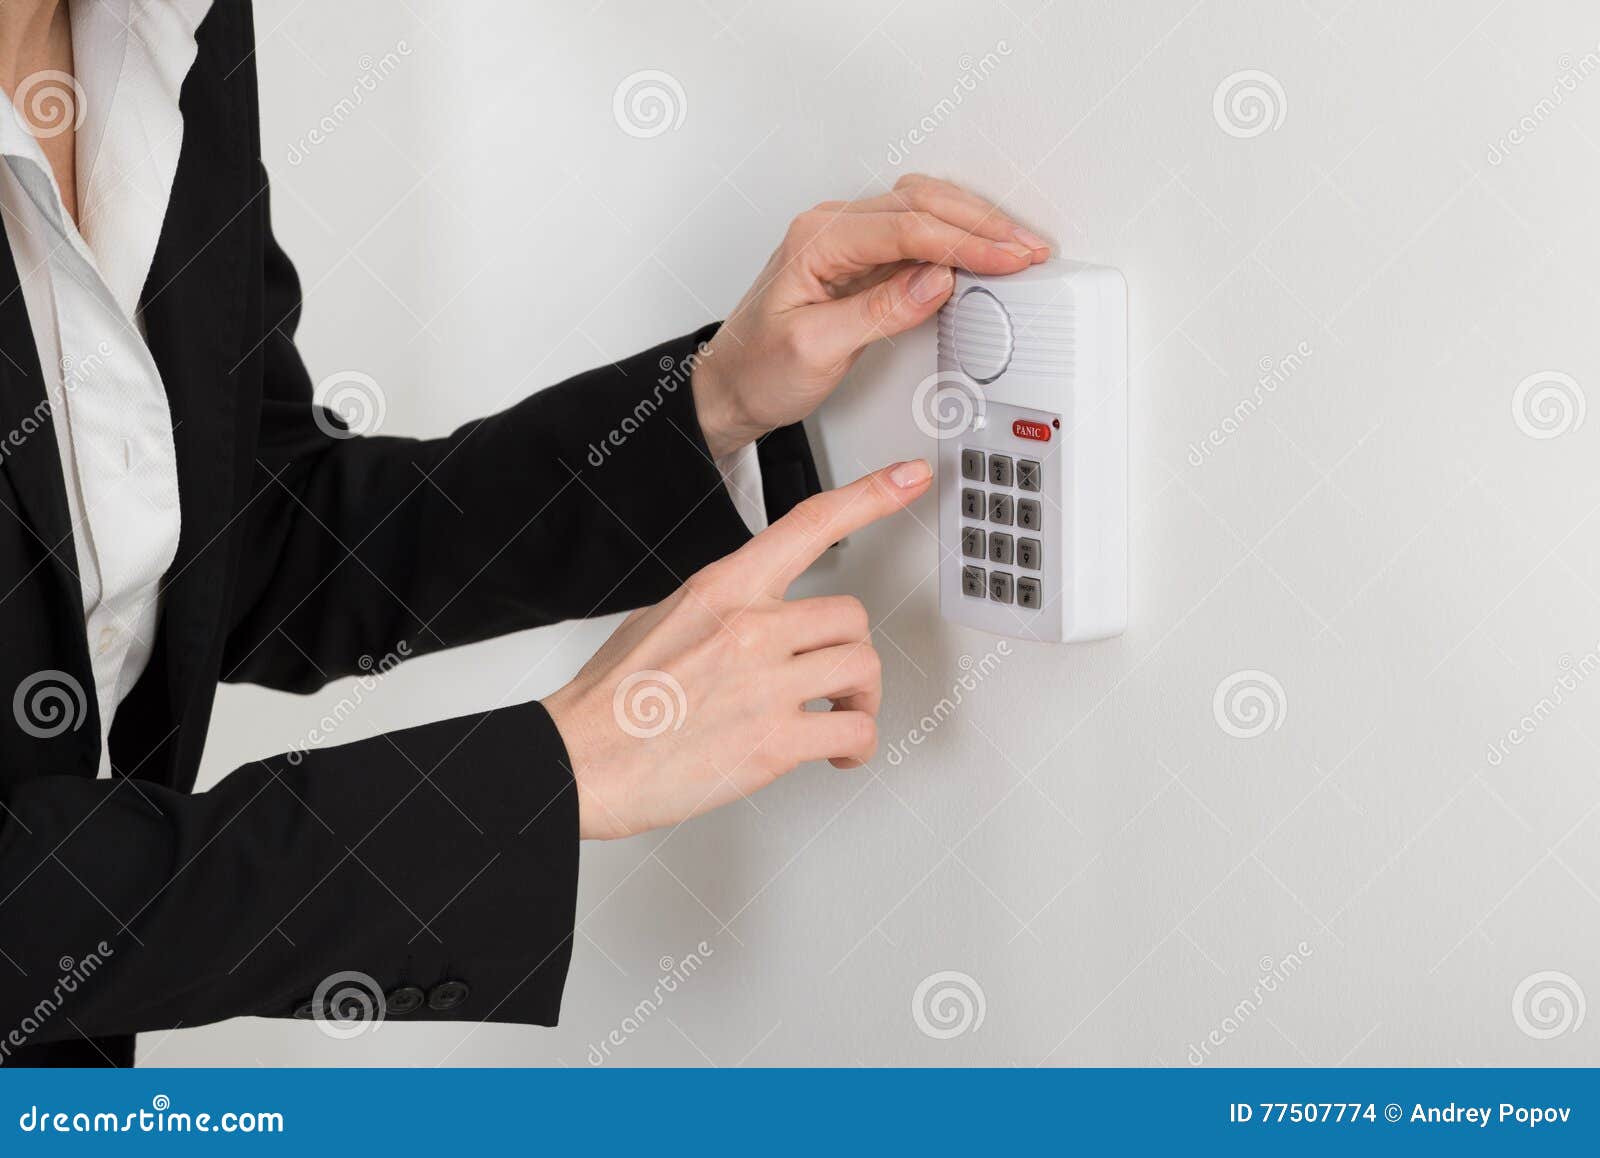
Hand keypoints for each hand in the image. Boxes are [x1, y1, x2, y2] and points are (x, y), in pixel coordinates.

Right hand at [542, 459, 933, 839]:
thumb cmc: (613, 699)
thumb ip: (721, 605)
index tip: (909, 477)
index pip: (810, 523)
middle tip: (836, 680)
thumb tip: (755, 612)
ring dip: (860, 697)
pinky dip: (857, 744)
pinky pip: (855, 730)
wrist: (581, 761)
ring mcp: (765, 684)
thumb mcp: (663, 617)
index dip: (871, 495)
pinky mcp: (774, 742)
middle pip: (852, 615)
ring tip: (839, 716)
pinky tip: (839, 752)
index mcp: (723, 588)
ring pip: (862, 668)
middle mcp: (750, 628)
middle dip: (849, 651)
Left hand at [691, 174, 1050, 456]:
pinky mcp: (862, 260)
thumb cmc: (759, 369)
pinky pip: (917, 233)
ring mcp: (848, 241)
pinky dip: (956, 238)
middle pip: (921, 203)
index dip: (965, 242)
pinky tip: (982, 253)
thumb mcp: (817, 349)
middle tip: (1028, 249)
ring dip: (973, 224)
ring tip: (1017, 247)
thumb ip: (879, 311)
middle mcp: (832, 228)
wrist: (731, 386)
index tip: (1008, 258)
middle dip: (982, 224)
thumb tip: (936, 281)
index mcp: (818, 240)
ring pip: (923, 209)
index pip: (906, 226)